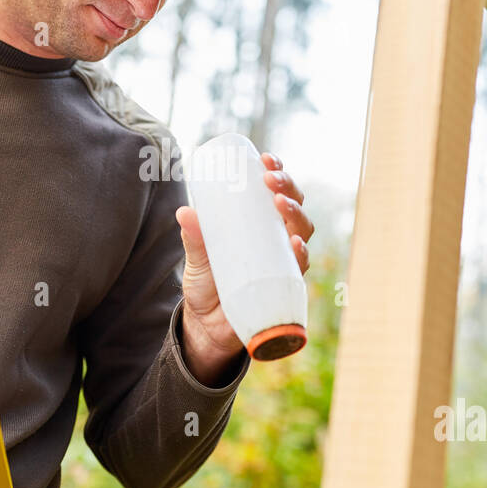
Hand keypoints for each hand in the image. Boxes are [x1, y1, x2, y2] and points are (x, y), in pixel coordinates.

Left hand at [176, 151, 313, 381]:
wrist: (207, 328)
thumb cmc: (207, 286)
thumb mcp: (196, 260)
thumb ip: (194, 239)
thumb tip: (184, 212)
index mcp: (259, 226)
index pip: (276, 193)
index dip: (278, 172)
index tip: (266, 159)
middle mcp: (276, 242)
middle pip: (295, 208)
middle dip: (288, 189)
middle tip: (270, 180)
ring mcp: (282, 263)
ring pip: (302, 232)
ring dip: (296, 215)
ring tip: (280, 204)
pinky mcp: (283, 288)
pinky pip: (299, 270)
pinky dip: (300, 256)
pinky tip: (296, 244)